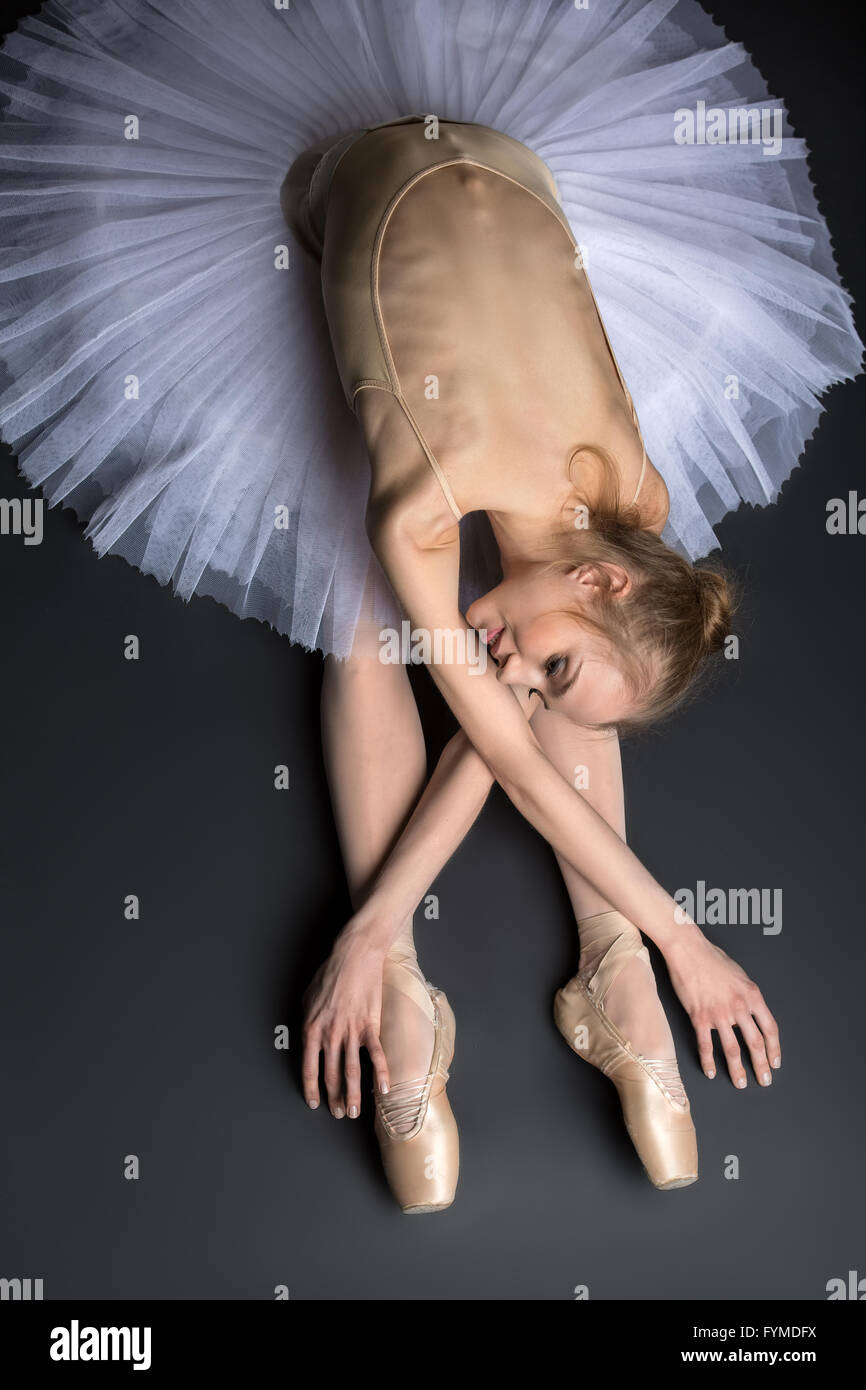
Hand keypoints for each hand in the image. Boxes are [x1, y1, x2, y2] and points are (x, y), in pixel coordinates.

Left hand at [301, 925, 390, 1117]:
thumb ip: (307, 1019)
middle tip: (337, 1114)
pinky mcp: (370, 1026)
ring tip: (353, 1112)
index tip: (314, 1103)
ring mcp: (351, 1032)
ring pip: (352, 1072)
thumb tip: (306, 1033)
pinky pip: (376, 1055)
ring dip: (353, 1096)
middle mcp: (330, 1035)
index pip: (309, 1068)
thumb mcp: (307, 996)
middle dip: (334, 1098)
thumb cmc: (330, 973)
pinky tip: (382, 1090)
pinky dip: (380, 1074)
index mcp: (312, 1029)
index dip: (311, 1089)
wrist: (355, 957)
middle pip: (332, 1075)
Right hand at [663, 928, 780, 1086]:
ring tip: (741, 1083)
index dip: (774, 1048)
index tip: (775, 1062)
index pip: (770, 1028)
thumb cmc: (712, 958)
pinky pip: (705, 1045)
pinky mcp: (699, 1017)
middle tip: (765, 1080)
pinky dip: (709, 1061)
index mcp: (752, 996)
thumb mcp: (739, 974)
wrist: (688, 950)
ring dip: (738, 1070)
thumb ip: (747, 995)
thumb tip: (750, 1011)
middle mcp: (739, 1007)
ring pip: (733, 1049)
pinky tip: (711, 1072)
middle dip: (761, 1065)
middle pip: (755, 1043)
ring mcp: (719, 1014)